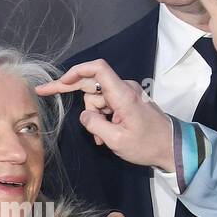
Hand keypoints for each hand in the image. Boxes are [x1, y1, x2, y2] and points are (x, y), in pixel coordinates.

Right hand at [36, 59, 174, 170]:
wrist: (171, 148)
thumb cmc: (147, 145)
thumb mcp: (116, 140)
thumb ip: (95, 125)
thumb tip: (84, 115)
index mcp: (123, 94)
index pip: (98, 69)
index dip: (76, 71)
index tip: (60, 81)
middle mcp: (125, 89)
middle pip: (91, 84)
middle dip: (75, 96)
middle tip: (45, 92)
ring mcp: (127, 94)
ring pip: (97, 98)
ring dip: (93, 116)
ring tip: (100, 137)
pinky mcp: (128, 102)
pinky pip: (106, 105)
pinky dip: (101, 118)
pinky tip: (105, 135)